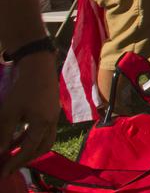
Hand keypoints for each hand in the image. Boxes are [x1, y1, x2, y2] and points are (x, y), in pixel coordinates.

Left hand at [0, 52, 58, 176]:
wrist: (39, 67)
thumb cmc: (23, 89)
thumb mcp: (9, 112)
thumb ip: (5, 133)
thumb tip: (0, 151)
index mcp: (43, 124)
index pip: (29, 149)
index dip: (16, 162)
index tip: (4, 171)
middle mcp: (52, 123)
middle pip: (42, 148)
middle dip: (27, 159)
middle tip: (11, 166)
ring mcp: (54, 117)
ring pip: (45, 141)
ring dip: (30, 149)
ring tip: (14, 154)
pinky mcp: (52, 111)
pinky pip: (44, 131)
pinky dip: (32, 138)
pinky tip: (19, 138)